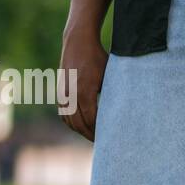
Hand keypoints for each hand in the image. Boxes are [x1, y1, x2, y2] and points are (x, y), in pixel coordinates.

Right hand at [58, 0, 109, 141]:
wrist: (78, 41)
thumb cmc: (98, 57)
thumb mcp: (110, 75)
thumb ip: (113, 93)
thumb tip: (124, 111)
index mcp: (85, 90)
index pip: (92, 119)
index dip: (99, 131)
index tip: (108, 139)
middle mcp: (71, 93)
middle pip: (80, 123)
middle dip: (90, 134)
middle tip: (102, 143)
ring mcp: (63, 92)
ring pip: (69, 120)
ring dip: (80, 130)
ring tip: (93, 136)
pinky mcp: (60, 91)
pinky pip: (63, 113)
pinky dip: (71, 122)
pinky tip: (81, 126)